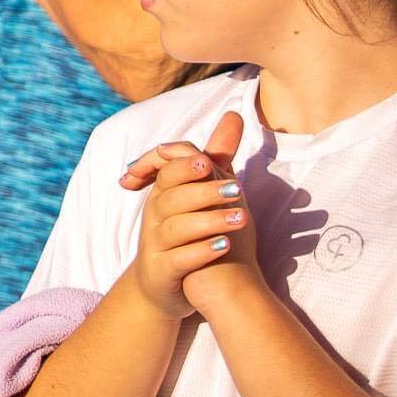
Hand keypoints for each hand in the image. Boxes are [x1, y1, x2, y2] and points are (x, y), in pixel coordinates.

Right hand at [119, 112, 257, 321]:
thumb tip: (236, 114)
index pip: (165, 168)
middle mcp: (154, 214)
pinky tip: (224, 246)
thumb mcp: (200, 191)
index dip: (183, 164)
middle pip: (172, 196)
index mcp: (163, 192)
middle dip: (203, 191)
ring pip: (178, 228)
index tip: (209, 162)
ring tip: (242, 219)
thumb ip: (217, 154)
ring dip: (210, 221)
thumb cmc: (187, 231)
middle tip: (235, 189)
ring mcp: (155, 243)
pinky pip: (179, 259)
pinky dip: (201, 252)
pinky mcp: (162, 270)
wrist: (162, 283)